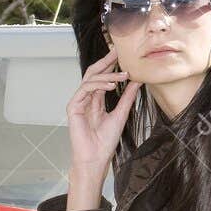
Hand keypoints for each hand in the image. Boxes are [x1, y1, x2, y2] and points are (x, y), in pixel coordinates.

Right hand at [65, 49, 140, 177]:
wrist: (95, 159)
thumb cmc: (105, 142)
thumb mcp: (121, 114)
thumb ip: (127, 98)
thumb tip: (137, 81)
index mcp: (95, 100)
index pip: (102, 77)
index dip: (111, 65)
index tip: (122, 55)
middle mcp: (86, 99)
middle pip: (94, 73)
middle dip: (105, 62)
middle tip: (118, 52)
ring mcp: (78, 102)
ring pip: (90, 79)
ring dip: (107, 75)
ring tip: (123, 76)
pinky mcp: (73, 107)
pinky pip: (85, 89)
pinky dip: (99, 85)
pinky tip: (112, 85)